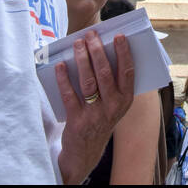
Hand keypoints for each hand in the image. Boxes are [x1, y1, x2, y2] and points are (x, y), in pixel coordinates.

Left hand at [56, 31, 134, 184]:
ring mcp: (95, 115)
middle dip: (97, 51)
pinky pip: (70, 95)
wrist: (86, 152)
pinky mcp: (77, 121)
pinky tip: (60, 65)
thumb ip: (113, 82)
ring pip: (88, 81)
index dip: (123, 53)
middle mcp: (113, 107)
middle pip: (105, 73)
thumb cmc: (101, 118)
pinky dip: (64, 78)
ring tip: (78, 43)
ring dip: (82, 59)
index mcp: (126, 100)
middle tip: (91, 35)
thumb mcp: (115, 104)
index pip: (127, 72)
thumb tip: (103, 50)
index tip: (118, 36)